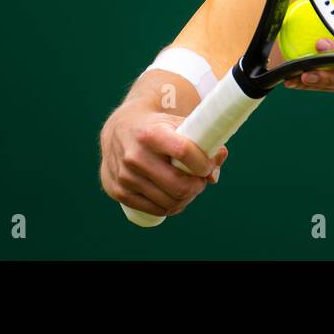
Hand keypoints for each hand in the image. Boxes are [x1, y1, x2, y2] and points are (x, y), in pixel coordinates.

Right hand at [99, 98, 228, 217]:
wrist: (118, 130)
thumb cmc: (157, 126)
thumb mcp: (178, 123)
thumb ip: (203, 143)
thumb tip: (214, 175)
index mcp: (151, 134)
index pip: (184, 152)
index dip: (203, 163)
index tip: (208, 165)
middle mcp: (135, 155)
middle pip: (178, 185)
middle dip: (197, 186)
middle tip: (201, 180)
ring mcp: (125, 176)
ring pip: (169, 201)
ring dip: (186, 198)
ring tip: (190, 187)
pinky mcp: (119, 191)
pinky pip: (154, 209)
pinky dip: (171, 207)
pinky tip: (176, 197)